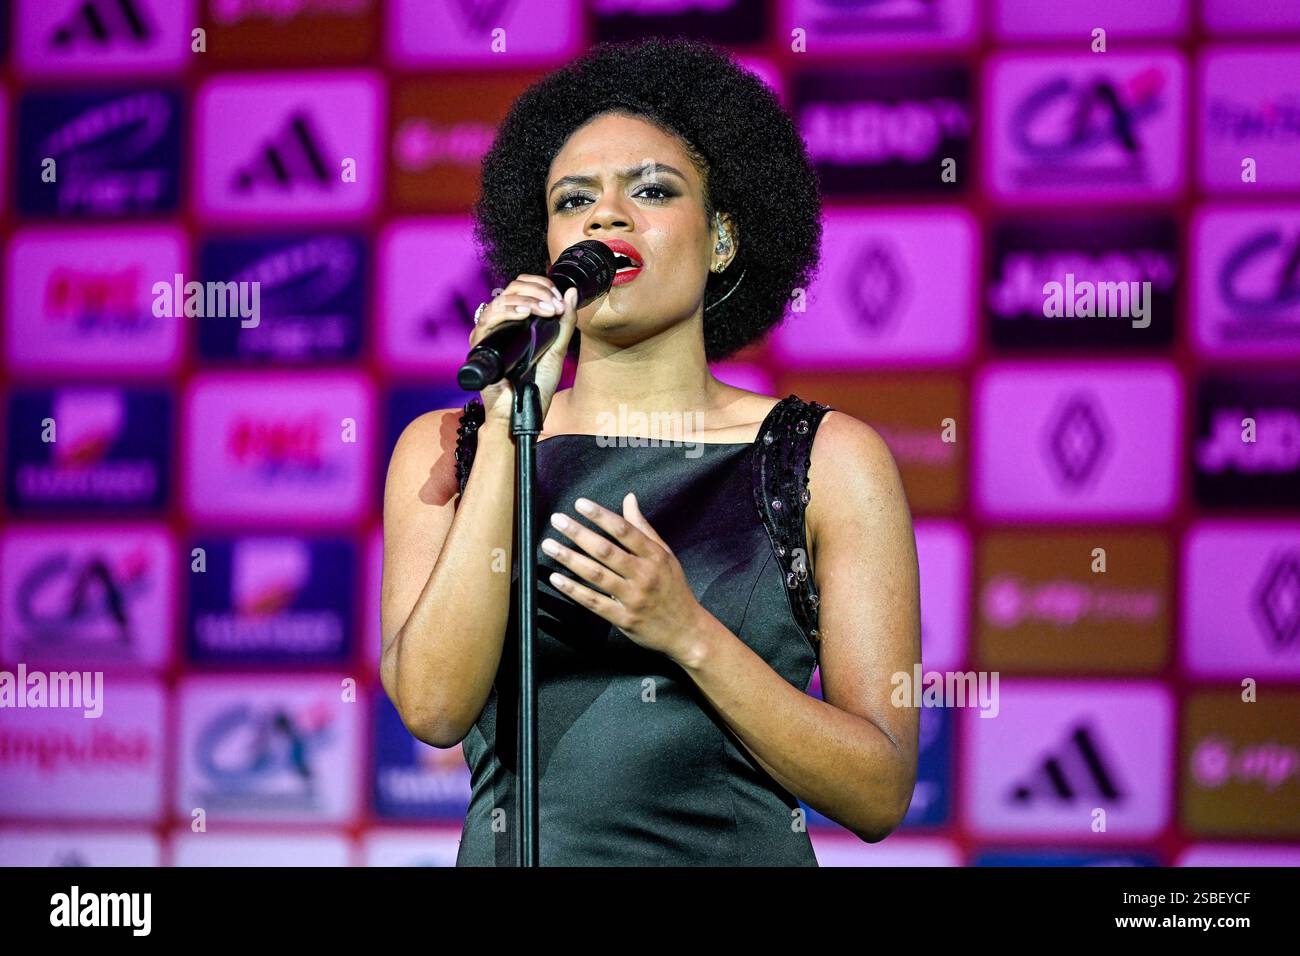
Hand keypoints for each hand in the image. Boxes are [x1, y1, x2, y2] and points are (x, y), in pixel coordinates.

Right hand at [470, 275, 578, 429]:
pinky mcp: (480, 345)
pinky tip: (524, 314)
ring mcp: (489, 333)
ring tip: (546, 310)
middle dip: (538, 291)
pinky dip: (508, 311)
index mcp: (516, 322)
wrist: (522, 413)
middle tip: (555, 306)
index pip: (522, 287)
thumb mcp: (556, 351)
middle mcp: (501, 324)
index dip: (541, 285)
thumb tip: (570, 292)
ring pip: (502, 299)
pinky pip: (489, 319)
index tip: (560, 299)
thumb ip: (565, 323)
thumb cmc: (536, 387)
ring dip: (528, 300)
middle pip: (512, 288)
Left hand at [542, 492, 710, 662]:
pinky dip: (574, 590)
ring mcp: (633, 598)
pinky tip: (556, 579)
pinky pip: (594, 602)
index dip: (601, 516)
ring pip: (596, 575)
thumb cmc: (673, 589)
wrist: (686, 631)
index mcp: (655, 556)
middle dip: (579, 533)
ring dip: (570, 559)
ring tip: (549, 546)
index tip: (580, 504)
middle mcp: (644, 575)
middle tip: (557, 520)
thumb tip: (629, 499)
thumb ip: (644, 528)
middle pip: (606, 551)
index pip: (625, 531)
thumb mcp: (665, 556)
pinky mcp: (624, 618)